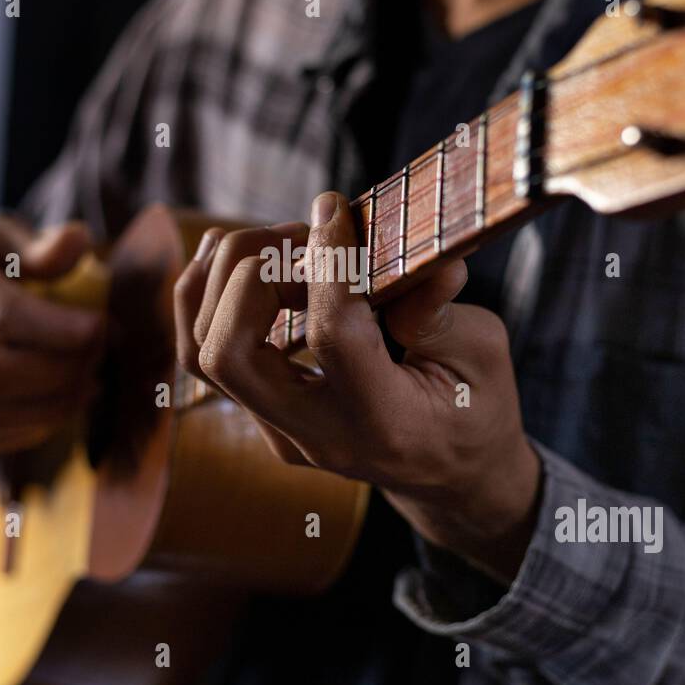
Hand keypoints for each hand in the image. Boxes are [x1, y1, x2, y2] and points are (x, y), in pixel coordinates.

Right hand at [0, 213, 102, 454]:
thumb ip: (37, 246)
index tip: (103, 328)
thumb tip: (81, 243)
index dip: (60, 330)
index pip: (1, 315)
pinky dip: (24, 430)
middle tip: (99, 359)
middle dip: (60, 374)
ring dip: (48, 410)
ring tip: (88, 387)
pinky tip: (57, 408)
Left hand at [173, 192, 540, 582]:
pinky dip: (207, 296)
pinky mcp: (262, 417)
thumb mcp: (483, 355)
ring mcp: (280, 432)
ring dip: (222, 279)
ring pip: (201, 354)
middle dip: (249, 275)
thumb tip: (421, 261)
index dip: (327, 263)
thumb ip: (442, 309)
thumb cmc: (475, 408)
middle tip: (298, 236)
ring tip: (275, 240)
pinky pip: (202, 356)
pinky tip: (242, 257)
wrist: (450, 475)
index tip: (333, 208)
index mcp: (385, 422)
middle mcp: (318, 436)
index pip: (332, 336)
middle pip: (230, 355)